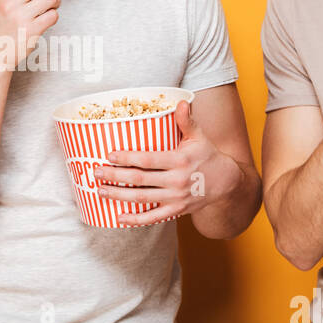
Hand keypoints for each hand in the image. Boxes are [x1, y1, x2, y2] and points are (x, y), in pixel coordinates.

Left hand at [93, 100, 238, 226]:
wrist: (226, 184)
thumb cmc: (208, 156)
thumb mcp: (199, 137)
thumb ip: (187, 121)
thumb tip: (181, 102)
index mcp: (180, 160)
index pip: (148, 159)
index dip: (127, 158)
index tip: (109, 155)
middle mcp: (176, 180)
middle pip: (140, 180)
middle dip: (115, 177)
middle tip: (96, 173)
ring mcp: (176, 198)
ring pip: (142, 199)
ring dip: (119, 196)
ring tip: (100, 190)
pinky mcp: (176, 211)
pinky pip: (153, 218)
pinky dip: (136, 219)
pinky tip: (119, 217)